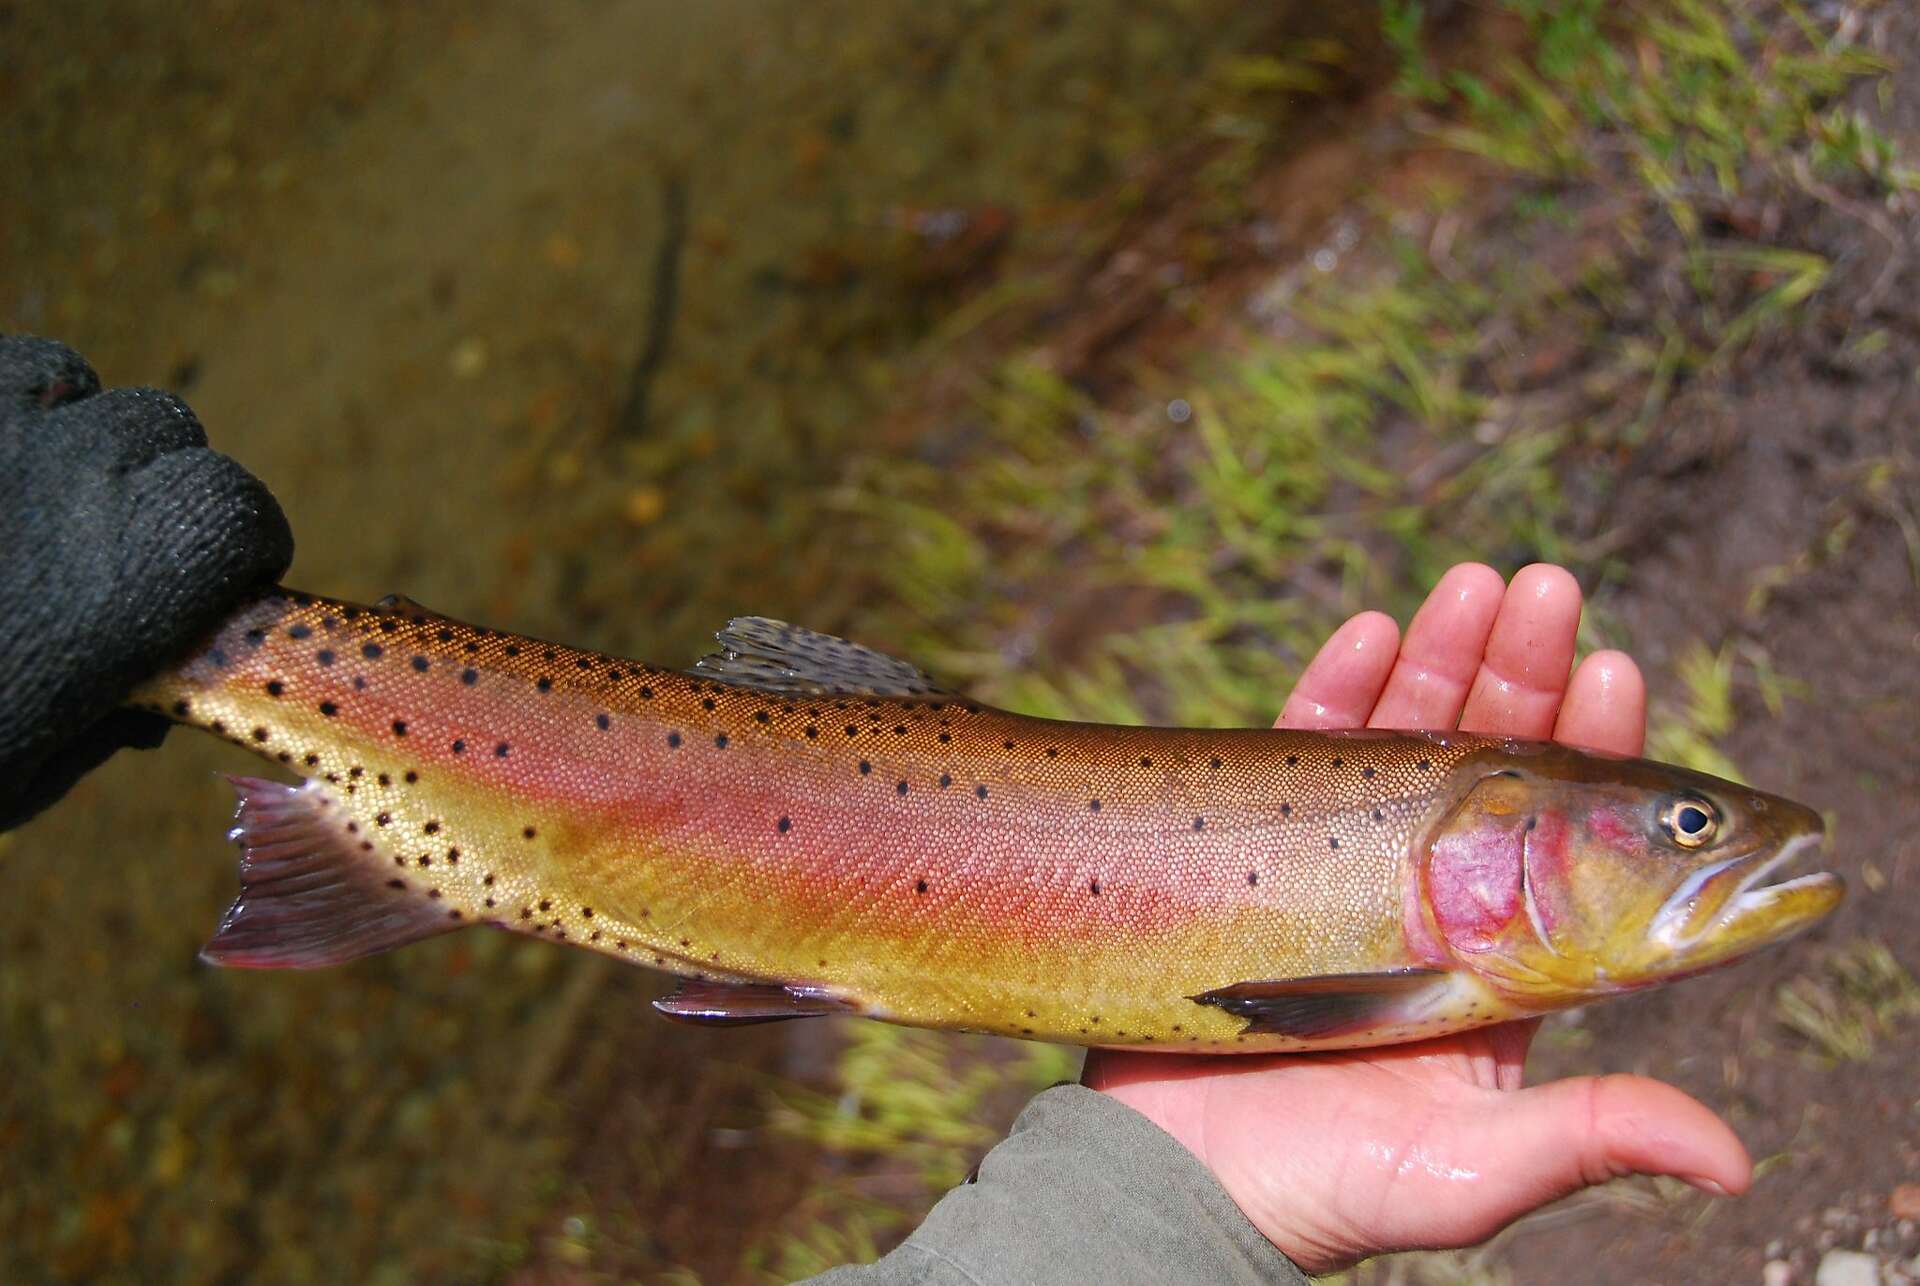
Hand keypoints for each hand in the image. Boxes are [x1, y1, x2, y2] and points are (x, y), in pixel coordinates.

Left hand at [0, 336, 293, 828]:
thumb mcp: (21, 771)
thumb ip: (103, 721)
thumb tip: (148, 696)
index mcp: (131, 578)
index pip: (241, 512)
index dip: (240, 544)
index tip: (217, 579)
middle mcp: (76, 478)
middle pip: (167, 432)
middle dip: (156, 482)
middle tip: (108, 545)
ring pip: (79, 386)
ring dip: (76, 434)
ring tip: (31, 497)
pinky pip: (7, 367)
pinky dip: (10, 405)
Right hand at [1083, 563, 1750, 1273]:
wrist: (1174, 1183)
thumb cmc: (1323, 1190)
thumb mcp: (1471, 1170)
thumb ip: (1586, 1135)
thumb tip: (1731, 1159)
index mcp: (1501, 969)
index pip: (1569, 840)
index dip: (1594, 750)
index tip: (1615, 669)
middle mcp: (1432, 908)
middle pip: (1491, 768)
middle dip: (1520, 672)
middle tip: (1548, 591)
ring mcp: (1346, 874)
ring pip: (1404, 742)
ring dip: (1440, 656)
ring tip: (1473, 581)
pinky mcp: (1261, 856)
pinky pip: (1299, 752)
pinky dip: (1333, 688)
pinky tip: (1369, 628)